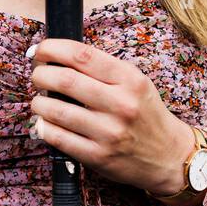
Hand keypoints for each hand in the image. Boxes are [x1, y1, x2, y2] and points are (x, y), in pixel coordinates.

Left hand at [27, 38, 198, 200]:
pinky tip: (44, 122)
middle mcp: (121, 104)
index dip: (53, 49)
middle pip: (64, 80)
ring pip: (56, 110)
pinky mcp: (98, 156)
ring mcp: (109, 132)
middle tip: (37, 76)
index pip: (82, 55)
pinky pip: (58, 138)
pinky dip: (43, 127)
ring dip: (39, 103)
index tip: (41, 50)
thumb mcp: (135, 82)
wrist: (168, 155)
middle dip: (40, 74)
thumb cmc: (145, 113)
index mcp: (129, 79)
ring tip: (40, 101)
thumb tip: (57, 56)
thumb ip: (102, 69)